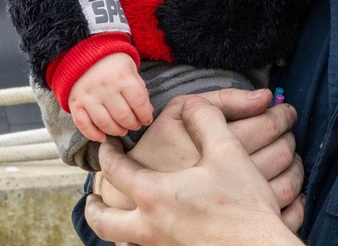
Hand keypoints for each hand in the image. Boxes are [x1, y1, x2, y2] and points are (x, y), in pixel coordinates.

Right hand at [68, 53, 153, 141]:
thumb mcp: (130, 69)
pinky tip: (103, 137)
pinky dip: (93, 134)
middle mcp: (105, 87)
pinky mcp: (75, 103)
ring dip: (116, 131)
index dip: (145, 115)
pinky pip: (83, 125)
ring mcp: (88, 96)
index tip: (147, 119)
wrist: (84, 52)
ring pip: (105, 123)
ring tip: (122, 130)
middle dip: (132, 124)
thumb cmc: (113, 62)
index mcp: (122, 77)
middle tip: (135, 125)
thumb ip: (139, 89)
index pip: (139, 102)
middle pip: (122, 116)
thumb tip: (147, 111)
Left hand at [86, 96, 301, 245]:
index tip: (106, 144)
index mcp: (156, 196)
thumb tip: (191, 105)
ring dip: (115, 229)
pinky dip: (137, 242)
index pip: (118, 171)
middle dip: (95, 209)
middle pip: (105, 222)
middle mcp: (150, 228)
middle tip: (93, 198)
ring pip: (122, 242)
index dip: (108, 154)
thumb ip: (205, 119)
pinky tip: (154, 233)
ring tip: (118, 218)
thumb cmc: (244, 205)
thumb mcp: (228, 151)